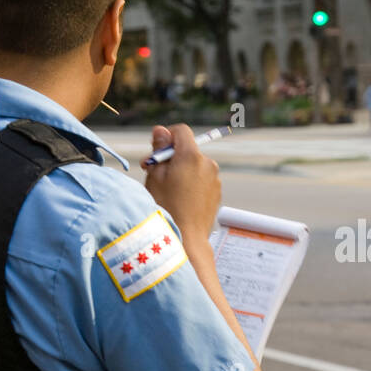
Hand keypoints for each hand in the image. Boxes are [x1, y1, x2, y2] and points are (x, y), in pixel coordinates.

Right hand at [144, 124, 219, 245]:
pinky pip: (202, 181)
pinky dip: (191, 184)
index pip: (181, 131)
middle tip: (154, 173)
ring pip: (195, 166)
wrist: (187, 239)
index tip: (156, 151)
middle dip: (172, 157)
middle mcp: (208, 164)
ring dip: (182, 172)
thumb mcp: (155, 175)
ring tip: (168, 192)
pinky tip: (180, 201)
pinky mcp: (217, 193)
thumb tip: (161, 130)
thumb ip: (159, 150)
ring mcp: (215, 180)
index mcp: (192, 156)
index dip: (167, 136)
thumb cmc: (166, 208)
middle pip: (188, 150)